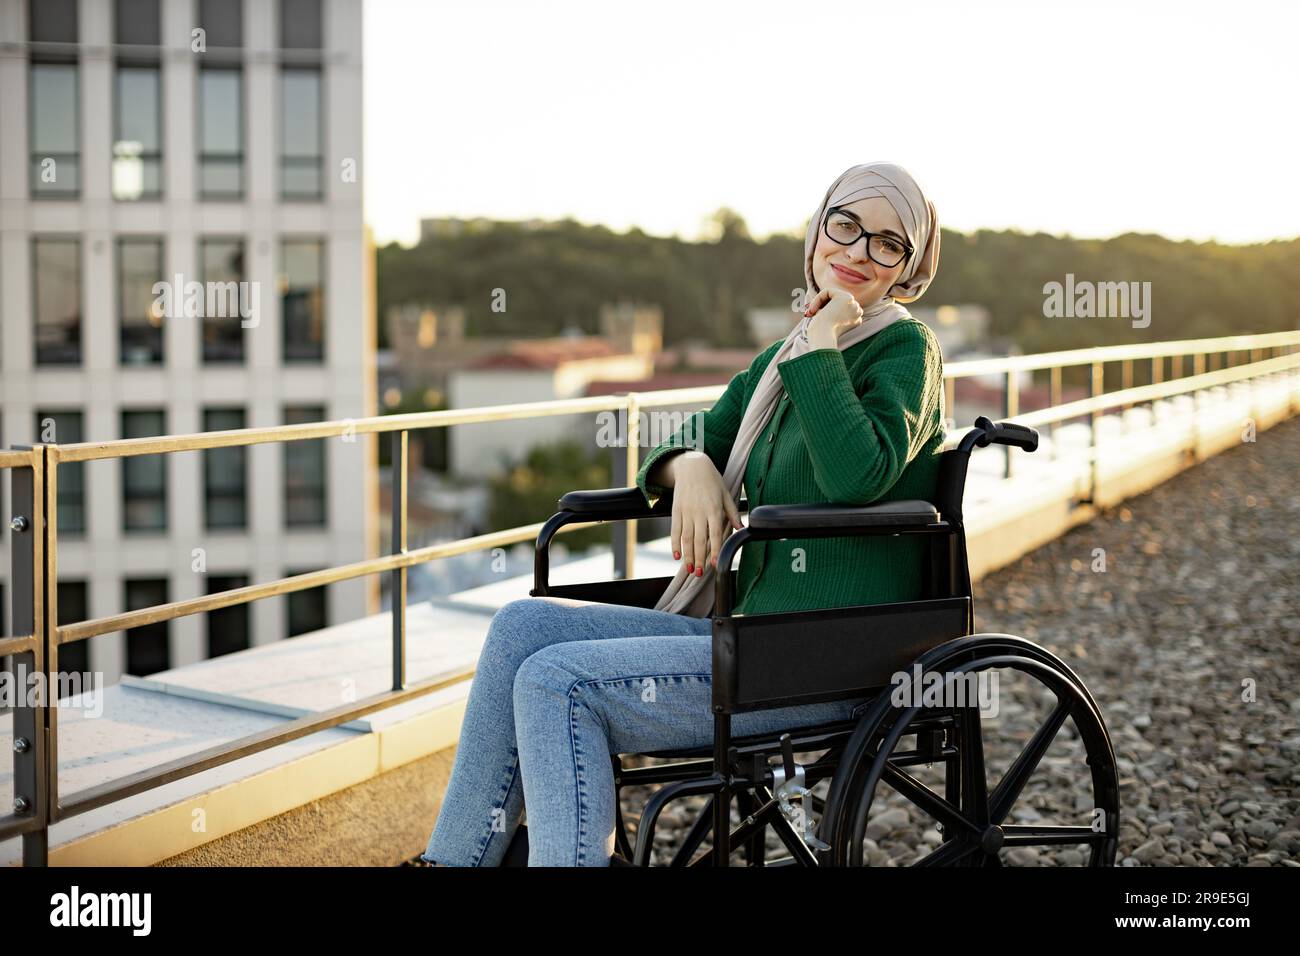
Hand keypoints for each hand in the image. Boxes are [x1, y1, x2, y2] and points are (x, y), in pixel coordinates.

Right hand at [668, 451, 743, 577]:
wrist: (691, 465)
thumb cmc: (712, 480)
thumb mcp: (726, 494)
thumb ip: (733, 513)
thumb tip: (742, 529)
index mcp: (714, 509)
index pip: (715, 533)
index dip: (714, 549)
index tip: (715, 563)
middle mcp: (699, 512)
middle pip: (699, 539)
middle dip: (700, 558)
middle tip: (700, 574)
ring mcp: (686, 512)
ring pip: (686, 538)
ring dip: (688, 555)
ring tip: (691, 569)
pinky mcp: (676, 511)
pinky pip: (675, 530)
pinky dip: (675, 544)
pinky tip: (677, 556)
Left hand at [803, 287, 863, 344]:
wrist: (823, 338)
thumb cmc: (821, 335)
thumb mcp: (826, 323)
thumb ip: (828, 313)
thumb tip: (822, 306)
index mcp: (855, 320)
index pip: (837, 308)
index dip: (823, 310)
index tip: (811, 316)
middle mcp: (857, 312)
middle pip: (836, 300)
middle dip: (821, 305)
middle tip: (809, 313)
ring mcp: (854, 305)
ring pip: (831, 295)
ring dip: (819, 303)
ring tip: (811, 313)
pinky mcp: (846, 298)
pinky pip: (827, 291)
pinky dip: (817, 299)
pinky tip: (813, 310)